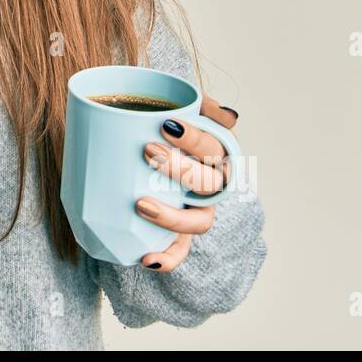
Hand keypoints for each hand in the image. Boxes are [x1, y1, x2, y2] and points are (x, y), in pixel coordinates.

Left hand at [134, 95, 238, 272]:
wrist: (131, 146)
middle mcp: (211, 183)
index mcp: (213, 151)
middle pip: (208, 182)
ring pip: (200, 221)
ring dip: (174, 217)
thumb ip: (196, 102)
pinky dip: (167, 258)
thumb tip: (230, 116)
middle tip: (147, 151)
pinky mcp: (179, 232)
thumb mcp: (170, 102)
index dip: (195, 138)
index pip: (214, 146)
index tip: (166, 124)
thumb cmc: (154, 122)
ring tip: (141, 204)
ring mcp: (196, 209)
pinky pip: (179, 251)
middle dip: (180, 169)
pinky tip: (147, 259)